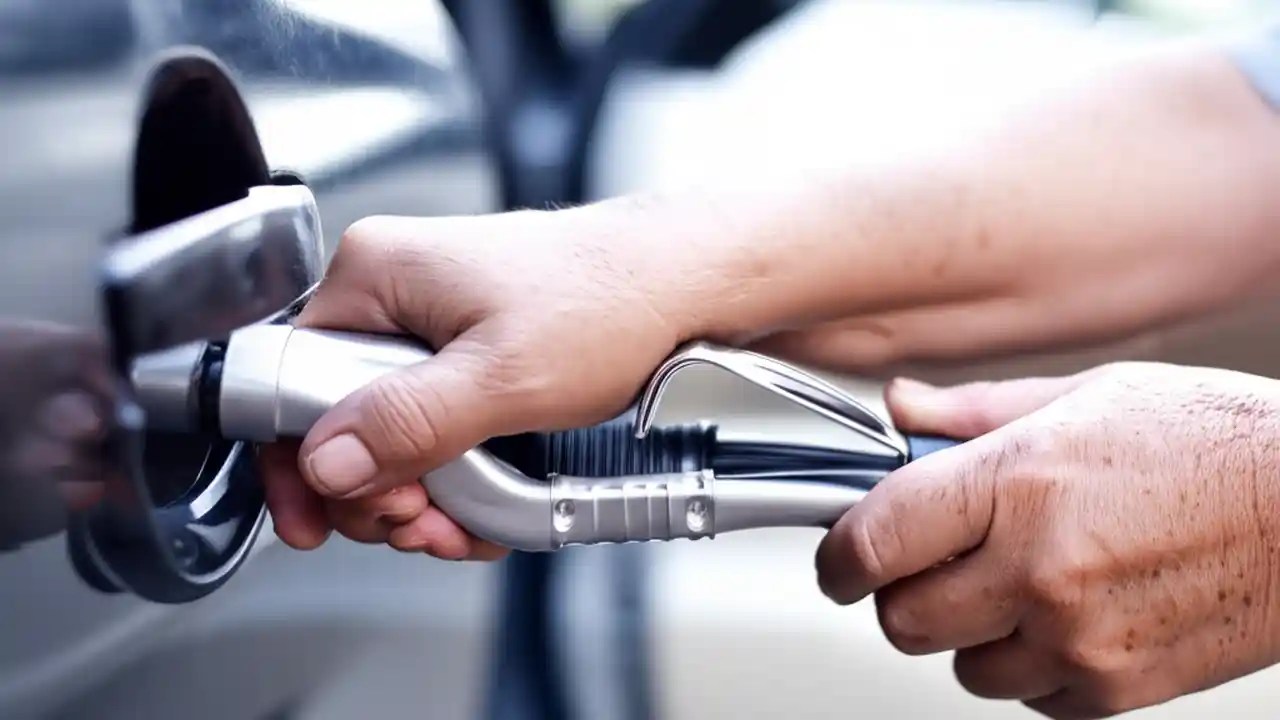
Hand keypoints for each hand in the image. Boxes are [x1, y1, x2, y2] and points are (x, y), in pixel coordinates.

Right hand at [260, 202, 707, 557]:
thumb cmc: (610, 298)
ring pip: (388, 432)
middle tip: (418, 522)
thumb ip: (410, 421)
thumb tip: (328, 460)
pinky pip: (431, 426)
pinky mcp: (466, 354)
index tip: (326, 518)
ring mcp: (430, 326)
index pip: (288, 379)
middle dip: (376, 489)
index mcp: (377, 275)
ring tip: (458, 521)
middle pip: (337, 418)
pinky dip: (450, 474)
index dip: (307, 461)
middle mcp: (394, 294)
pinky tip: (479, 504)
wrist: (685, 285)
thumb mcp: (504, 375)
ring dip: (419, 492)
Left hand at [816, 363, 1279, 717]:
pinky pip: (1027, 696)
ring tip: (1017, 580)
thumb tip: (901, 410)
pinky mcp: (1115, 690)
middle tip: (930, 561)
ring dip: (968, 631)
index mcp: (1017, 483)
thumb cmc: (1213, 442)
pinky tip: (1067, 612)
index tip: (838, 558)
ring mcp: (1078, 638)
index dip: (837, 556)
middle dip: (900, 593)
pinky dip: (1029, 663)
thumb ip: (973, 414)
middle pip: (901, 619)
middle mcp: (1039, 569)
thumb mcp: (1085, 396)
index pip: (873, 542)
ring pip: (959, 666)